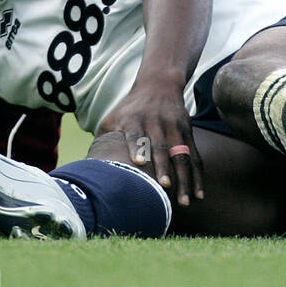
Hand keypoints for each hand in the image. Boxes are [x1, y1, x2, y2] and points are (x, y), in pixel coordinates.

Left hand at [97, 80, 203, 205]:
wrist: (159, 84)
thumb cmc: (130, 108)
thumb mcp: (114, 116)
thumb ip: (103, 139)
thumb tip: (87, 167)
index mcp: (134, 119)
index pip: (135, 133)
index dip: (136, 146)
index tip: (138, 162)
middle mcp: (156, 122)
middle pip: (161, 147)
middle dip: (163, 167)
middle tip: (166, 188)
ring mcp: (174, 127)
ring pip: (181, 155)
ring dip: (184, 179)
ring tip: (184, 202)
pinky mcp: (187, 132)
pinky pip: (195, 156)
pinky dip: (198, 176)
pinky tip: (198, 194)